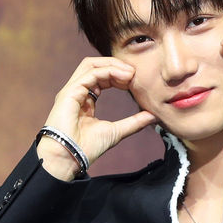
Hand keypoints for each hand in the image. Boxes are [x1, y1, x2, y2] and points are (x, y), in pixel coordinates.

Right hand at [38, 57, 156, 180]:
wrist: (69, 158)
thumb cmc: (87, 148)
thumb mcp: (116, 132)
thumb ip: (133, 122)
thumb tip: (152, 116)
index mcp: (85, 99)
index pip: (101, 77)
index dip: (118, 75)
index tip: (135, 80)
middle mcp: (76, 92)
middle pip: (95, 65)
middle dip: (116, 65)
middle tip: (134, 73)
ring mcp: (71, 90)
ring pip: (90, 65)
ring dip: (112, 65)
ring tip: (130, 73)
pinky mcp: (69, 92)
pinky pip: (90, 74)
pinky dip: (108, 71)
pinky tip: (123, 77)